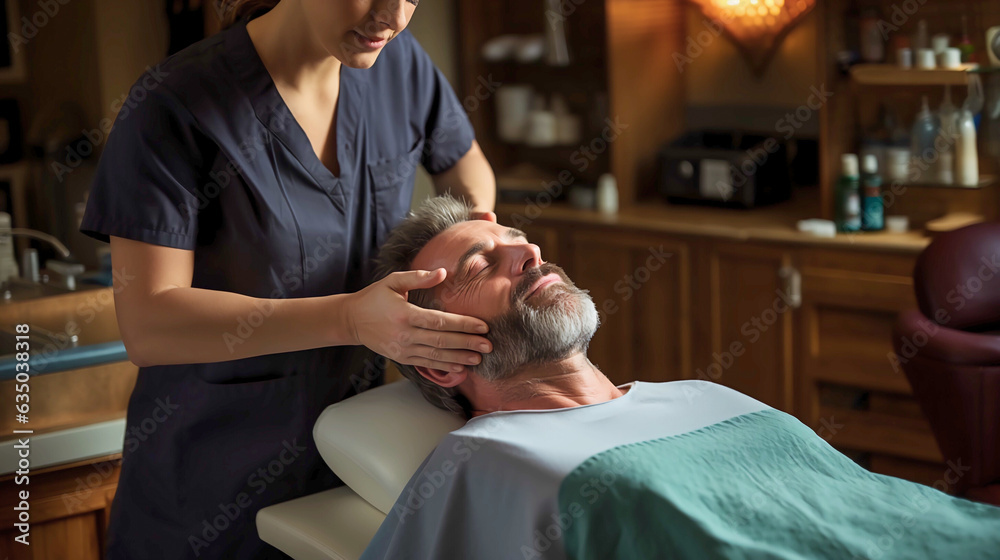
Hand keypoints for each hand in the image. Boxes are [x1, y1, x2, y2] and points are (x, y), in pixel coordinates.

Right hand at [346, 268, 492, 371]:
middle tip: (488, 346)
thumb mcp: (392, 281)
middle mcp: (405, 334)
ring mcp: (403, 349)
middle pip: (442, 341)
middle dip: (467, 343)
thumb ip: (418, 278)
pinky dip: (444, 367)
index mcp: (405, 314)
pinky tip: (460, 368)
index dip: (463, 324)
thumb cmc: (374, 297)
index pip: (439, 321)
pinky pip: (426, 364)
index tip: (483, 326)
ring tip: (479, 359)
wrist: (352, 320)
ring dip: (459, 358)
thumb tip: (443, 272)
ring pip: (436, 355)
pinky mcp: (401, 358)